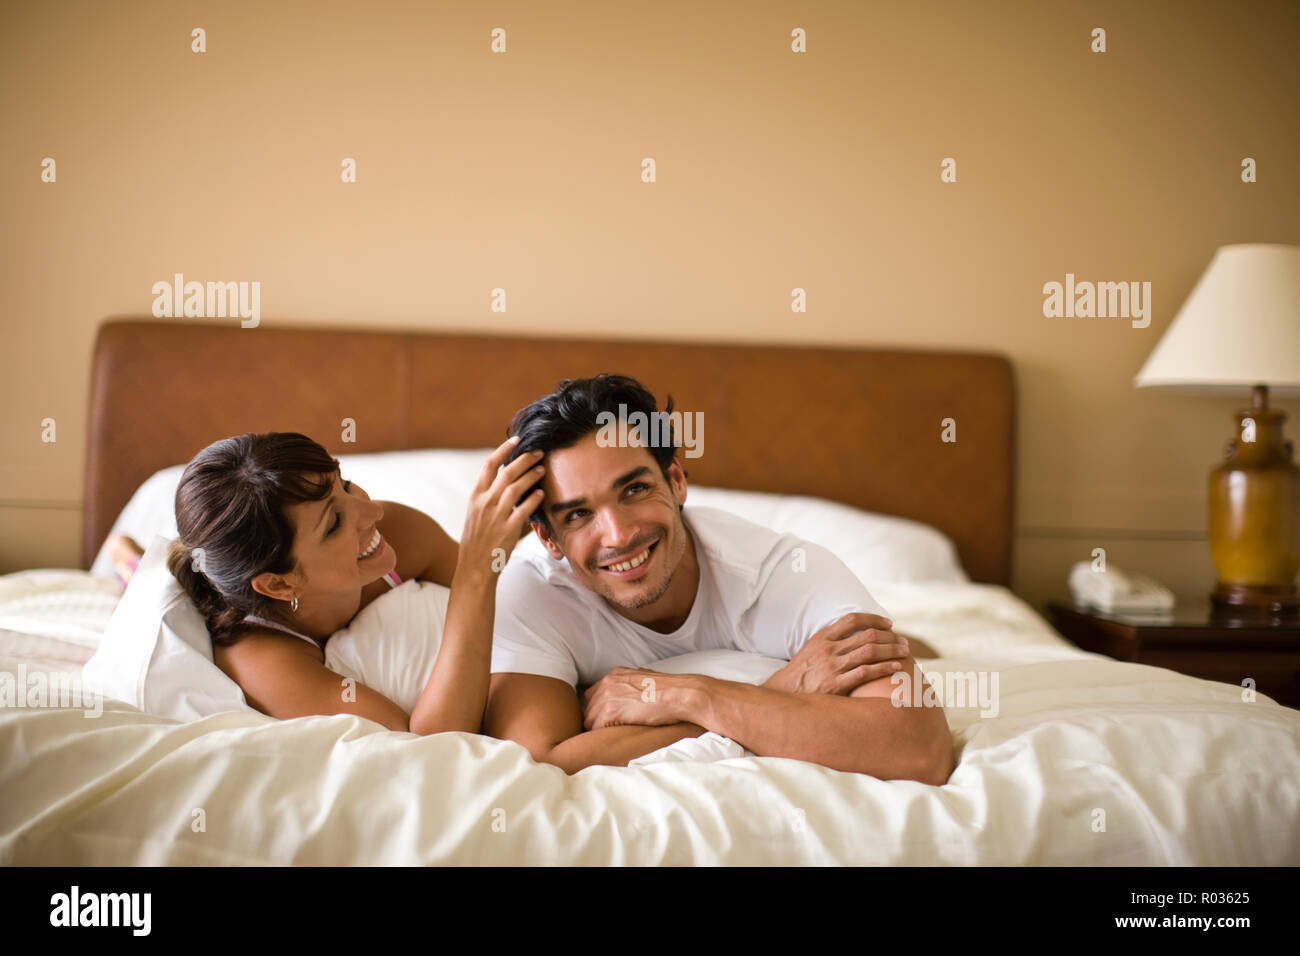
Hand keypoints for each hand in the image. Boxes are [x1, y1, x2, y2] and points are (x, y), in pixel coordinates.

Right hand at [456, 437, 544, 576]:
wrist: (474, 566)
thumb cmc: (477, 540)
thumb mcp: (476, 513)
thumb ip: (488, 496)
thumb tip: (507, 480)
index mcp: (476, 496)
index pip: (489, 465)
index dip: (503, 449)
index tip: (516, 440)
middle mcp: (485, 502)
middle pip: (506, 472)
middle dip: (524, 459)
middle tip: (538, 452)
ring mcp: (496, 516)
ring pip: (515, 488)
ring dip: (531, 476)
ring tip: (543, 469)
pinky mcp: (507, 529)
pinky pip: (523, 510)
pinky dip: (533, 499)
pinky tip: (541, 493)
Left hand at [582, 667, 685, 729]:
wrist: (681, 694)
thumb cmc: (672, 691)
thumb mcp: (647, 680)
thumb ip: (632, 686)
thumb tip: (632, 697)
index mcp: (616, 674)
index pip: (594, 694)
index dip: (600, 709)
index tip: (610, 719)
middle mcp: (607, 681)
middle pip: (589, 707)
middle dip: (598, 720)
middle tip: (611, 731)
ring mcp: (606, 695)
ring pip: (590, 720)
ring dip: (600, 730)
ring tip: (615, 736)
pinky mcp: (609, 710)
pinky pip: (596, 728)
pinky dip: (604, 735)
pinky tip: (618, 737)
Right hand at [765, 612, 909, 694]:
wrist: (784, 695)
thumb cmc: (800, 674)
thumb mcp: (811, 649)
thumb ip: (830, 640)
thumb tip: (854, 634)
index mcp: (822, 637)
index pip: (852, 619)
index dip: (874, 619)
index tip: (889, 623)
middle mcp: (829, 649)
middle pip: (867, 636)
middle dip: (890, 637)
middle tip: (903, 641)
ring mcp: (832, 666)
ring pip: (870, 652)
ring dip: (892, 651)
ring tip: (905, 652)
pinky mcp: (836, 684)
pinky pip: (866, 672)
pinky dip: (884, 668)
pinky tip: (896, 668)